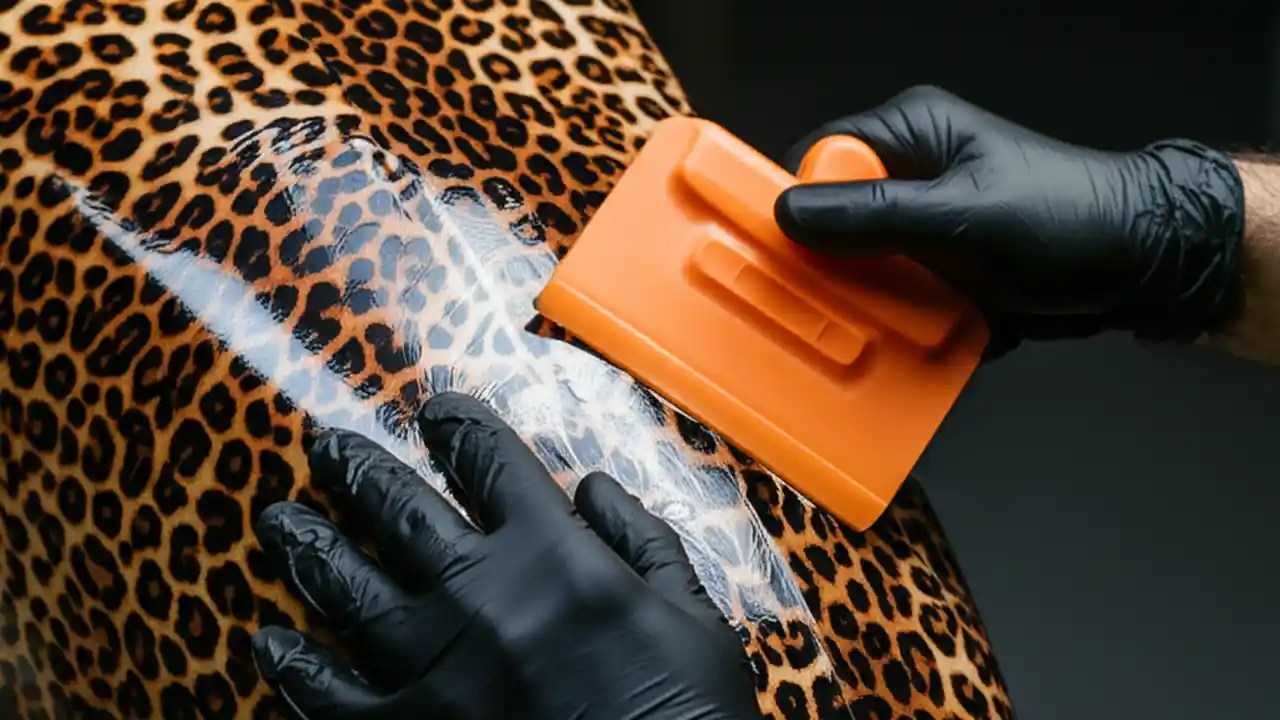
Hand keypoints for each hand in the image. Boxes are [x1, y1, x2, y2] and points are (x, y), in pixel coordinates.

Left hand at [250, 392, 759, 719]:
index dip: (456, 426)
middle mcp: (482, 595)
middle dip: (358, 468)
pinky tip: (269, 642)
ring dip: (308, 546)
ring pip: (347, 586)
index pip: (490, 461)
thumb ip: (645, 542)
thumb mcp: (695, 620)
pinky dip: (293, 666)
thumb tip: (598, 487)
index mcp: (555, 557)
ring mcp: (434, 665)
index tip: (436, 413)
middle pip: (398, 508)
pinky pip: (328, 692)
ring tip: (280, 520)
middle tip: (326, 446)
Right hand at [775, 85, 1245, 348]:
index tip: (791, 251)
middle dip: (837, 268)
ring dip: (874, 303)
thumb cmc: (1075, 219)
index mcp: (913, 134)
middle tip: (851, 295)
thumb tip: (795, 213)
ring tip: (905, 317)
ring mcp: (926, 225)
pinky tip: (926, 332)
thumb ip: (875, 217)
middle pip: (832, 222)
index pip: (822, 159)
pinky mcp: (940, 268)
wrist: (1143, 266)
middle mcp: (912, 175)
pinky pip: (895, 298)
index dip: (799, 206)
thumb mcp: (964, 218)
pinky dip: (904, 323)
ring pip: (860, 269)